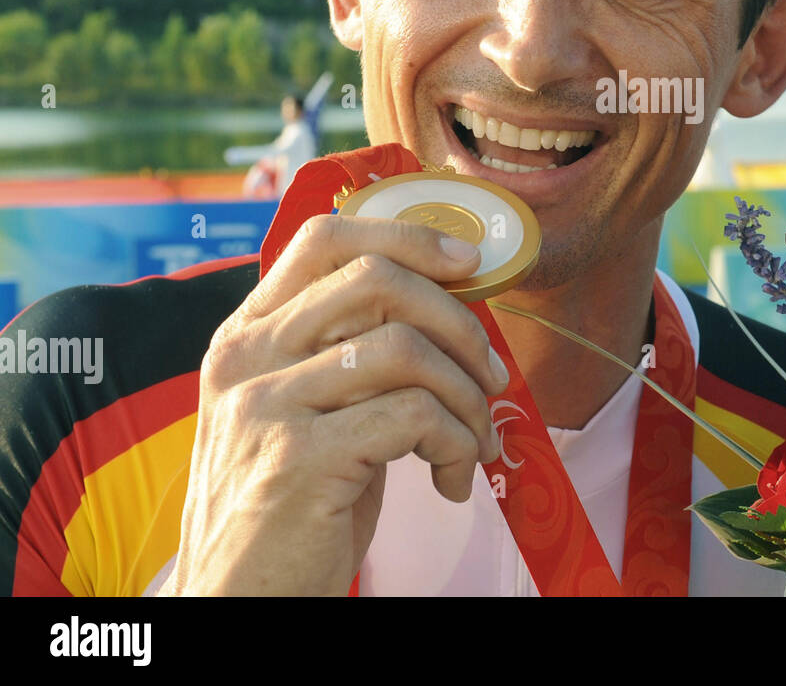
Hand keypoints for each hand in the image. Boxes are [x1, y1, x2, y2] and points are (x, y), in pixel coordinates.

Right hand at [162, 215, 509, 594]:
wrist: (239, 603)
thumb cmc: (291, 508)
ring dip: (468, 395)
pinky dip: (456, 443)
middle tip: (492, 373)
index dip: (406, 236)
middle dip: (459, 321)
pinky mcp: (298, 459)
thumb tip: (451, 312)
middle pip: (378, 280)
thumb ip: (351, 355)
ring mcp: (266, 405)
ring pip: (406, 348)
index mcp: (247, 334)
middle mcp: (246, 357)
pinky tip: (452, 480)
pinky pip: (415, 416)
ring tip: (476, 441)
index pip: (325, 238)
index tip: (467, 261)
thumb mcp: (308, 413)